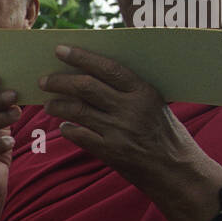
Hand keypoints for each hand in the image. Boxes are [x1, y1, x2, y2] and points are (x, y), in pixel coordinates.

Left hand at [39, 45, 211, 202]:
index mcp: (144, 92)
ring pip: (77, 110)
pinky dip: (67, 129)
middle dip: (60, 81)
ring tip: (48, 104)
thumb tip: (93, 72)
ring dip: (57, 105)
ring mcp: (119, 131)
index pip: (107, 68)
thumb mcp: (155, 104)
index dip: (81, 57)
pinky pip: (79, 135)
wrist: (176, 170)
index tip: (60, 50)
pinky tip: (64, 126)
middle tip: (44, 80)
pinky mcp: (111, 152)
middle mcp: (130, 109)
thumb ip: (129, 89)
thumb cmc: (165, 133)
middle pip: (86, 87)